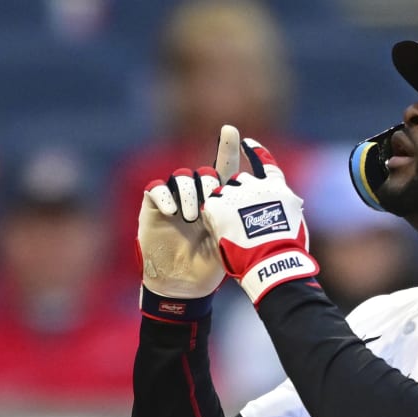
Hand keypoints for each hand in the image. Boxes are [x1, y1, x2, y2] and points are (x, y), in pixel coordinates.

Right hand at [136, 124, 241, 309]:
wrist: (184, 285)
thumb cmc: (210, 264)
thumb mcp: (232, 238)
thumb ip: (240, 216)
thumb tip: (263, 198)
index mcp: (217, 200)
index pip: (223, 166)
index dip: (227, 147)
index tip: (231, 130)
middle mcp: (196, 196)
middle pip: (203, 172)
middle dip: (208, 184)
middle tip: (209, 206)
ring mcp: (175, 201)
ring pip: (181, 177)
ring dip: (188, 192)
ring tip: (191, 216)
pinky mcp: (154, 208)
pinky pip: (156, 189)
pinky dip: (165, 196)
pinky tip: (173, 211)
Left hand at [200, 138, 319, 304]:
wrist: (272, 262)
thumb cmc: (288, 250)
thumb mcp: (297, 224)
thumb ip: (287, 211)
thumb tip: (290, 209)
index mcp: (277, 189)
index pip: (266, 164)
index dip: (256, 153)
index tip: (247, 143)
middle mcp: (256, 186)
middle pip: (240, 180)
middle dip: (237, 195)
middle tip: (238, 218)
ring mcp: (235, 195)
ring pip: (222, 193)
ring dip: (223, 207)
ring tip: (227, 228)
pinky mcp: (217, 207)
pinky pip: (209, 206)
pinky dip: (211, 217)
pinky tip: (215, 228)